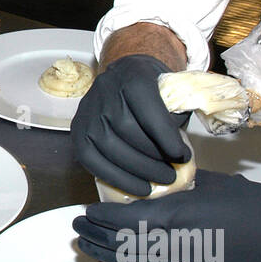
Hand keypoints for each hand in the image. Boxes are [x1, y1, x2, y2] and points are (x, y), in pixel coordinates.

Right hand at [71, 54, 190, 195]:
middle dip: (152, 157)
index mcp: (133, 76)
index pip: (148, 110)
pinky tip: (136, 185)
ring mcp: (88, 111)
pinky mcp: (77, 130)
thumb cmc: (153, 89)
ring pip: (109, 146)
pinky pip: (91, 159)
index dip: (165, 137)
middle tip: (171, 173)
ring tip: (158, 180)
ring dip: (137, 171)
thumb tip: (180, 153)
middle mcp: (105, 90)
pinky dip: (115, 177)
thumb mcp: (170, 91)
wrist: (124, 76)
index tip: (182, 156)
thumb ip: (175, 116)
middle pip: (127, 129)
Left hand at [72, 170, 260, 261]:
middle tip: (75, 229)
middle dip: (92, 238)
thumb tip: (144, 186)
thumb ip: (169, 189)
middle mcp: (170, 247)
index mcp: (172, 217)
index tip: (83, 210)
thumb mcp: (200, 185)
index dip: (97, 217)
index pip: (120, 220)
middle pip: (117, 246)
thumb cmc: (243, 202)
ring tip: (86, 246)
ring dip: (103, 256)